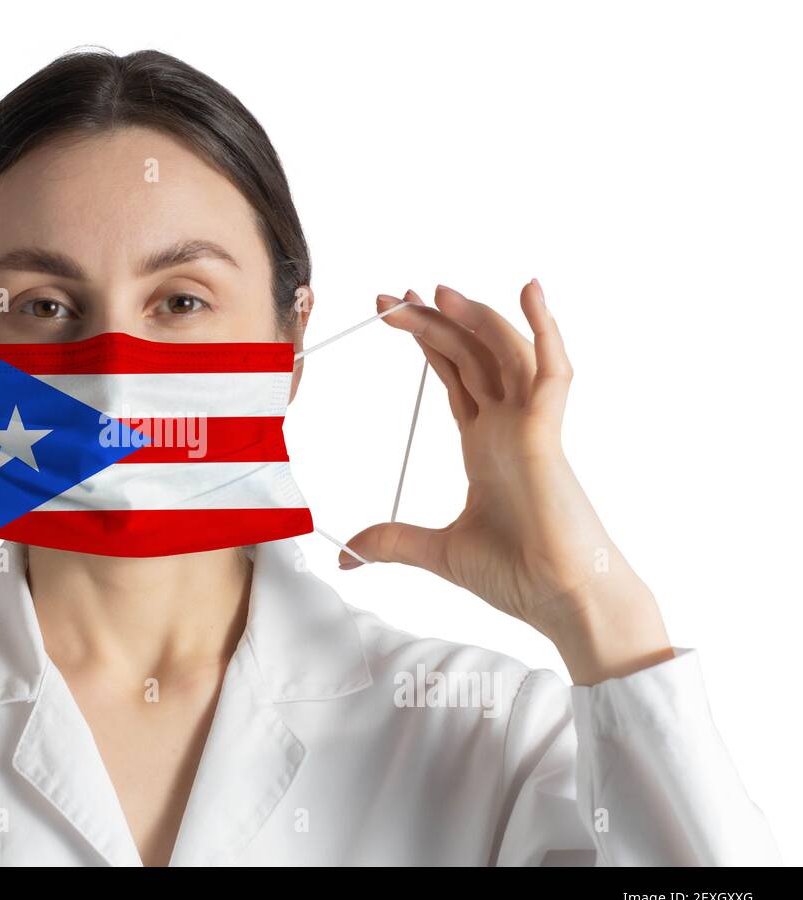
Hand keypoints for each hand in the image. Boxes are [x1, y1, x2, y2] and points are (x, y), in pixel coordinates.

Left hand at [342, 281, 673, 684]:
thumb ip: (392, 543)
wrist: (561, 601)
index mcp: (485, 444)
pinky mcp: (549, 434)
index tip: (389, 313)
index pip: (454, 374)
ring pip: (504, 351)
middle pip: (471, 353)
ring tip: (435, 289)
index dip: (425, 341)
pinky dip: (544, 328)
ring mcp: (531, 426)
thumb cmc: (517, 575)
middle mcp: (508, 426)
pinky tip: (529, 290)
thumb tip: (345, 556)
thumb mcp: (437, 552)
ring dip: (474, 316)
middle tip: (390, 295)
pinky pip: (552, 371)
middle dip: (432, 320)